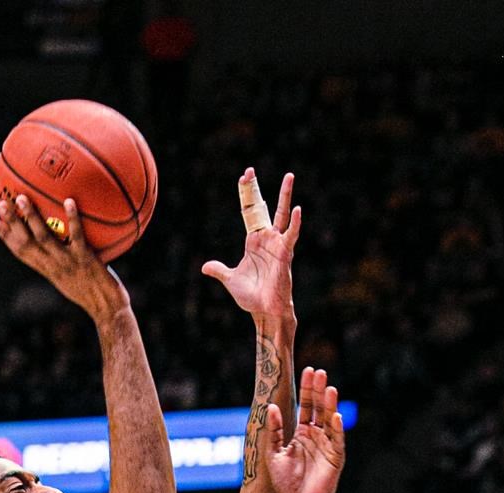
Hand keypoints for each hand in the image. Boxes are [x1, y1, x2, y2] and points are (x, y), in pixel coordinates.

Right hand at [0, 195, 129, 321]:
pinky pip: (77, 236)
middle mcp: (53, 267)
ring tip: (23, 198)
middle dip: (12, 223)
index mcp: (48, 271)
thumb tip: (65, 245)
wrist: (107, 311)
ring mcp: (67, 263)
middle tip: (2, 204)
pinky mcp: (85, 260)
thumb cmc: (94, 296)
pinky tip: (69, 201)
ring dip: (32, 218)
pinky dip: (72, 219)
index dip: (6, 237)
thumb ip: (65, 263)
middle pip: (26, 243)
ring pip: (44, 238)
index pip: (21, 253)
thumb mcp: (73, 280)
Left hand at [202, 169, 300, 330]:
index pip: (249, 212)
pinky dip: (295, 223)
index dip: (245, 196)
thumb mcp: (230, 280)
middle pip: (261, 207)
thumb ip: (219, 270)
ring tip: (289, 176)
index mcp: (253, 241)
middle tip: (250, 170)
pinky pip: (291, 236)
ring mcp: (277, 244)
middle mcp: (266, 238)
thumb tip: (205, 267)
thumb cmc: (252, 296)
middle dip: (255, 189)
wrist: (264, 311)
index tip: (242, 178)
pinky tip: (298, 209)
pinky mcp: (285, 254)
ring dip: (285, 195)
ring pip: (282, 214)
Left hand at [265, 367, 344, 492]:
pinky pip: (336, 441)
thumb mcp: (274, 453)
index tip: (308, 370)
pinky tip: (335, 416)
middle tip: (319, 372)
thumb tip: (271, 407)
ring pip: (330, 421)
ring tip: (329, 388)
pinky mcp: (335, 459)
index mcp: (302, 433)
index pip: (306, 406)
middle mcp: (316, 436)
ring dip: (330, 405)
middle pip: (319, 408)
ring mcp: (327, 446)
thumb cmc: (284, 482)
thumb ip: (274, 431)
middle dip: (319, 391)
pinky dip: (336, 429)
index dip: (308, 389)